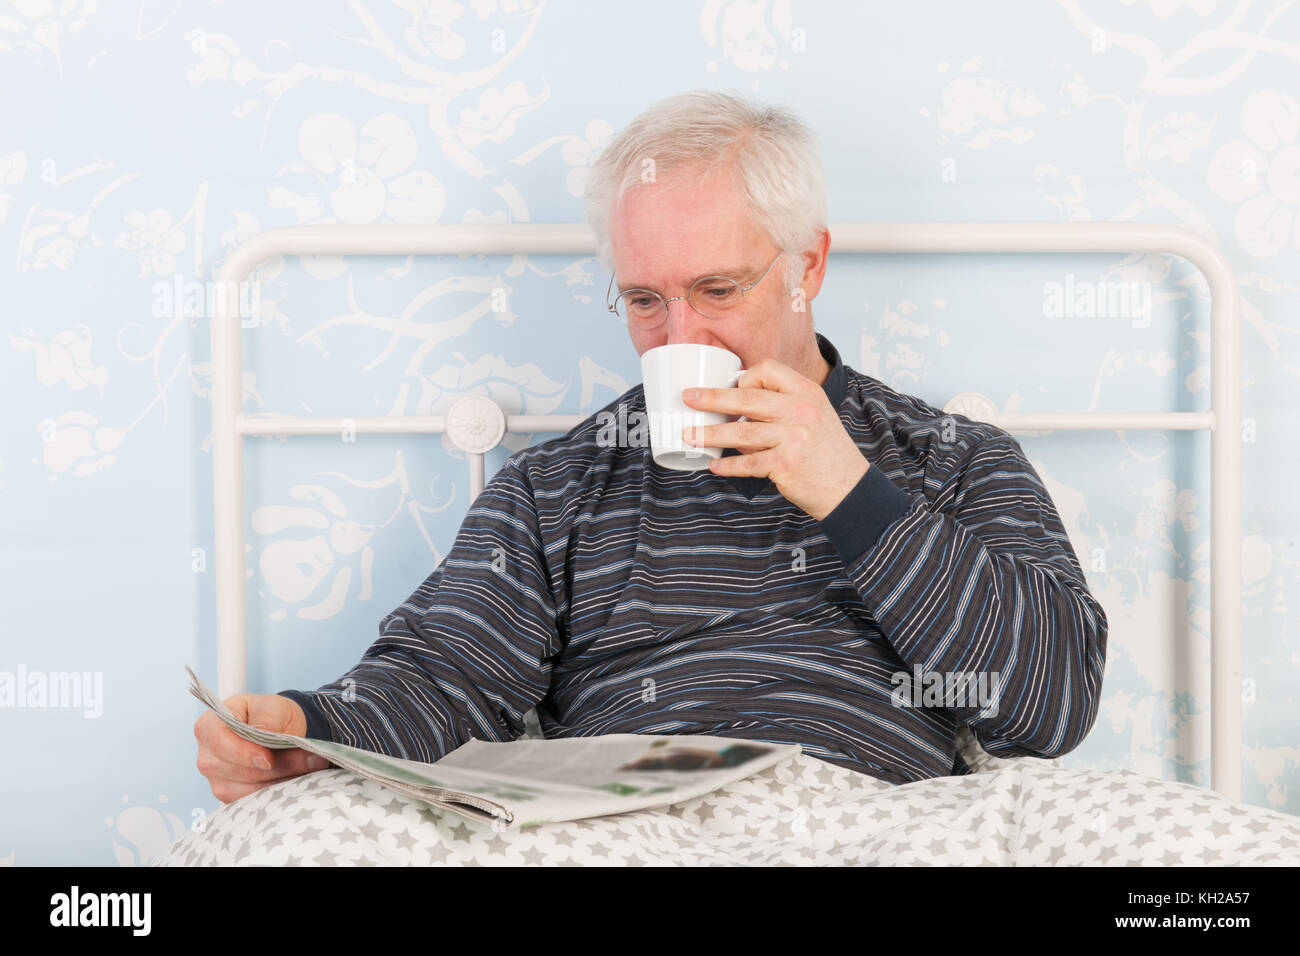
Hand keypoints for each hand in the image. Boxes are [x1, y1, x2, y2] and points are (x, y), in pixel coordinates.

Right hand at [194, 693, 327, 803]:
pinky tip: (300, 780)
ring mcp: (218, 780)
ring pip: (250, 789)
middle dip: (277, 766)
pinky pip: (256, 801)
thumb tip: (265, 731)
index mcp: (209, 726)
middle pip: (238, 770)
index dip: (242, 753)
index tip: (268, 759)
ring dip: (283, 780)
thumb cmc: (271, 715)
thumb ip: (267, 717)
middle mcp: (208, 756)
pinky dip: (280, 792)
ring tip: (313, 765)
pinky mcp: (232, 797)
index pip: (219, 742)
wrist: (281, 731)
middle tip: (312, 758)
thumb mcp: (273, 705)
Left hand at [682, 358, 869, 521]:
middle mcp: (801, 410)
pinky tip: (715, 466)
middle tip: (688, 400)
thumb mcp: (814, 415)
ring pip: (740, 433)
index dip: (743, 377)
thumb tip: (736, 411)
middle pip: (746, 398)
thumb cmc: (826, 451)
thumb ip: (783, 406)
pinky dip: (728, 466)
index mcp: (806, 391)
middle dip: (711, 398)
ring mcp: (794, 437)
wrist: (849, 488)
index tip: (730, 389)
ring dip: (710, 435)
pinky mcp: (786, 464)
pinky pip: (747, 463)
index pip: (767, 369)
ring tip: (690, 436)